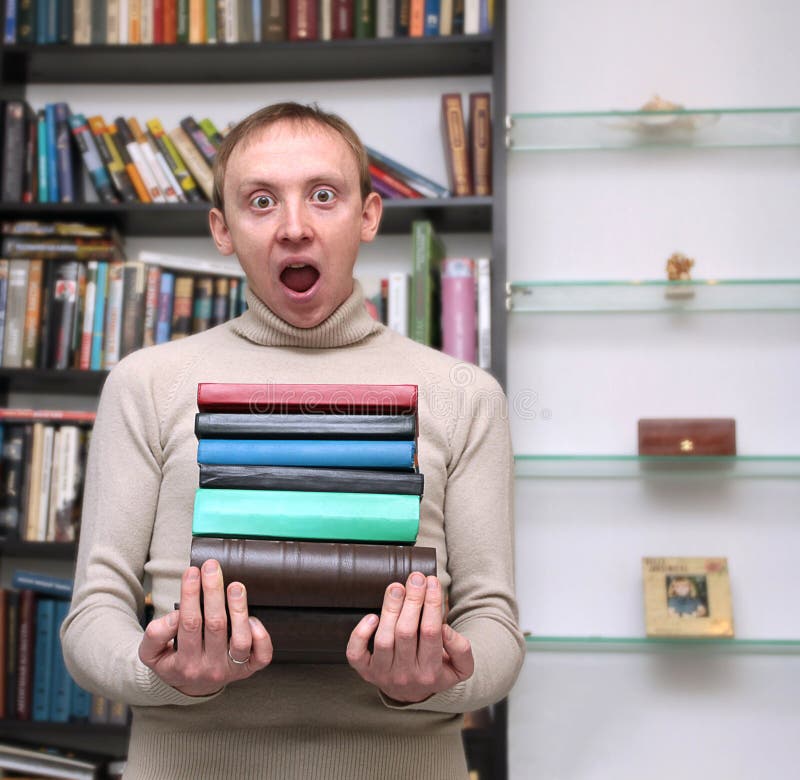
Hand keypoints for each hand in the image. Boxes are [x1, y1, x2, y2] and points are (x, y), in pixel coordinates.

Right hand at [138, 559, 272, 695]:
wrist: (193, 687)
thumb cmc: (173, 661)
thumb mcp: (151, 653)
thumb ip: (156, 634)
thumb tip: (177, 614)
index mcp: (183, 664)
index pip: (188, 624)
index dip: (191, 595)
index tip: (192, 571)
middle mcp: (209, 668)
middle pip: (215, 625)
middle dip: (213, 591)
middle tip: (212, 567)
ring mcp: (232, 669)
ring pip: (240, 639)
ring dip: (239, 609)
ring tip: (235, 585)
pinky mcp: (249, 668)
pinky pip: (261, 655)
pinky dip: (261, 636)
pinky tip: (253, 618)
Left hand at [346, 572, 473, 702]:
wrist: (412, 695)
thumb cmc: (437, 671)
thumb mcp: (460, 667)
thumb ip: (461, 649)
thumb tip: (444, 628)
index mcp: (431, 673)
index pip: (432, 633)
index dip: (432, 604)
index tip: (432, 582)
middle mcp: (406, 675)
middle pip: (406, 632)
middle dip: (412, 600)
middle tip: (416, 577)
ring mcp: (383, 674)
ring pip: (384, 639)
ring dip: (390, 609)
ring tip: (397, 587)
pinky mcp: (365, 671)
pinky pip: (356, 654)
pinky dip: (360, 635)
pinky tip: (371, 617)